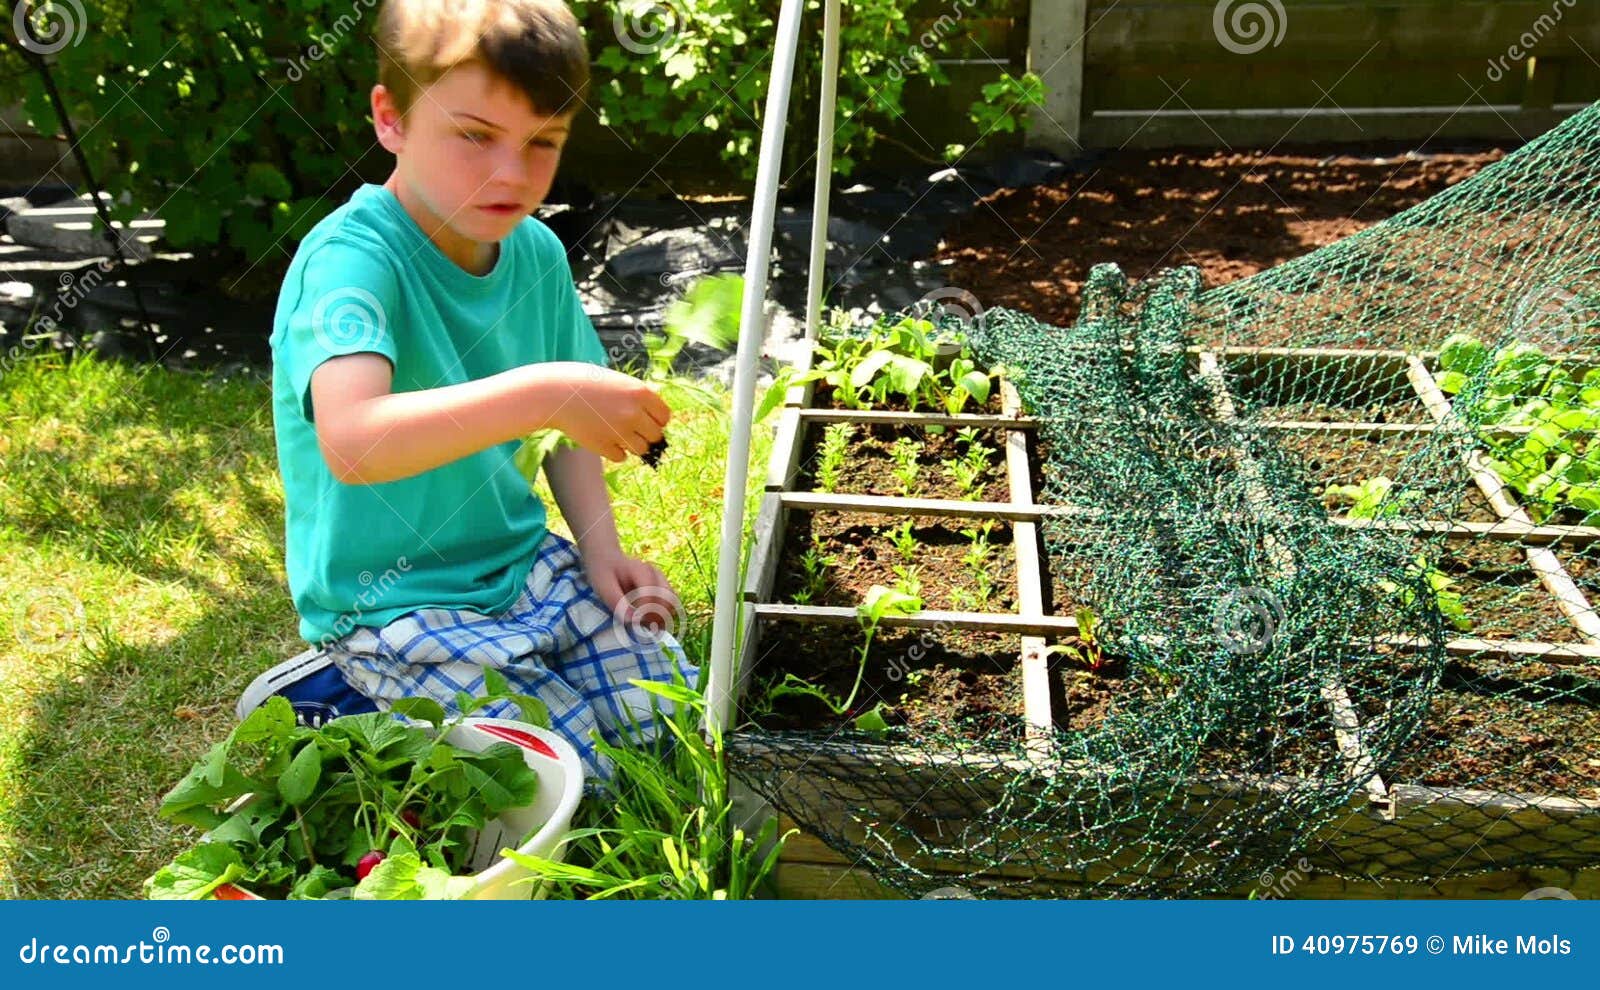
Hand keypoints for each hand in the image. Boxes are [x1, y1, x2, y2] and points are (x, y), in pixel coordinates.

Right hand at [542, 365, 669, 461]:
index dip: (657, 419)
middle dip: (645, 434)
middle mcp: (634, 413)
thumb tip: (658, 422)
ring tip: (614, 431)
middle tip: (629, 426)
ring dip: (631, 444)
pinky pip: (620, 457)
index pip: (665, 417)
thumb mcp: (618, 382)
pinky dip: (614, 451)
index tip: (647, 419)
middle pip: (655, 436)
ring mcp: (619, 432)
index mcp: (640, 393)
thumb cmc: (586, 383)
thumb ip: (638, 398)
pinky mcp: (604, 447)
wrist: (555, 393)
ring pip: (640, 449)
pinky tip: (602, 437)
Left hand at [583, 550, 681, 641]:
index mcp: (642, 571)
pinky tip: (649, 622)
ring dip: (661, 618)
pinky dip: (663, 616)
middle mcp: (656, 574)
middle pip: (667, 599)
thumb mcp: (603, 586)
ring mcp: (662, 581)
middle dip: (655, 617)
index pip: (651, 595)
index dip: (644, 612)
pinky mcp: (663, 589)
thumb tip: (632, 621)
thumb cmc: (603, 572)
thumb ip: (616, 602)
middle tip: (640, 627)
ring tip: (645, 626)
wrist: (607, 559)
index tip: (632, 622)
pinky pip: (670, 605)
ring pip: (672, 603)